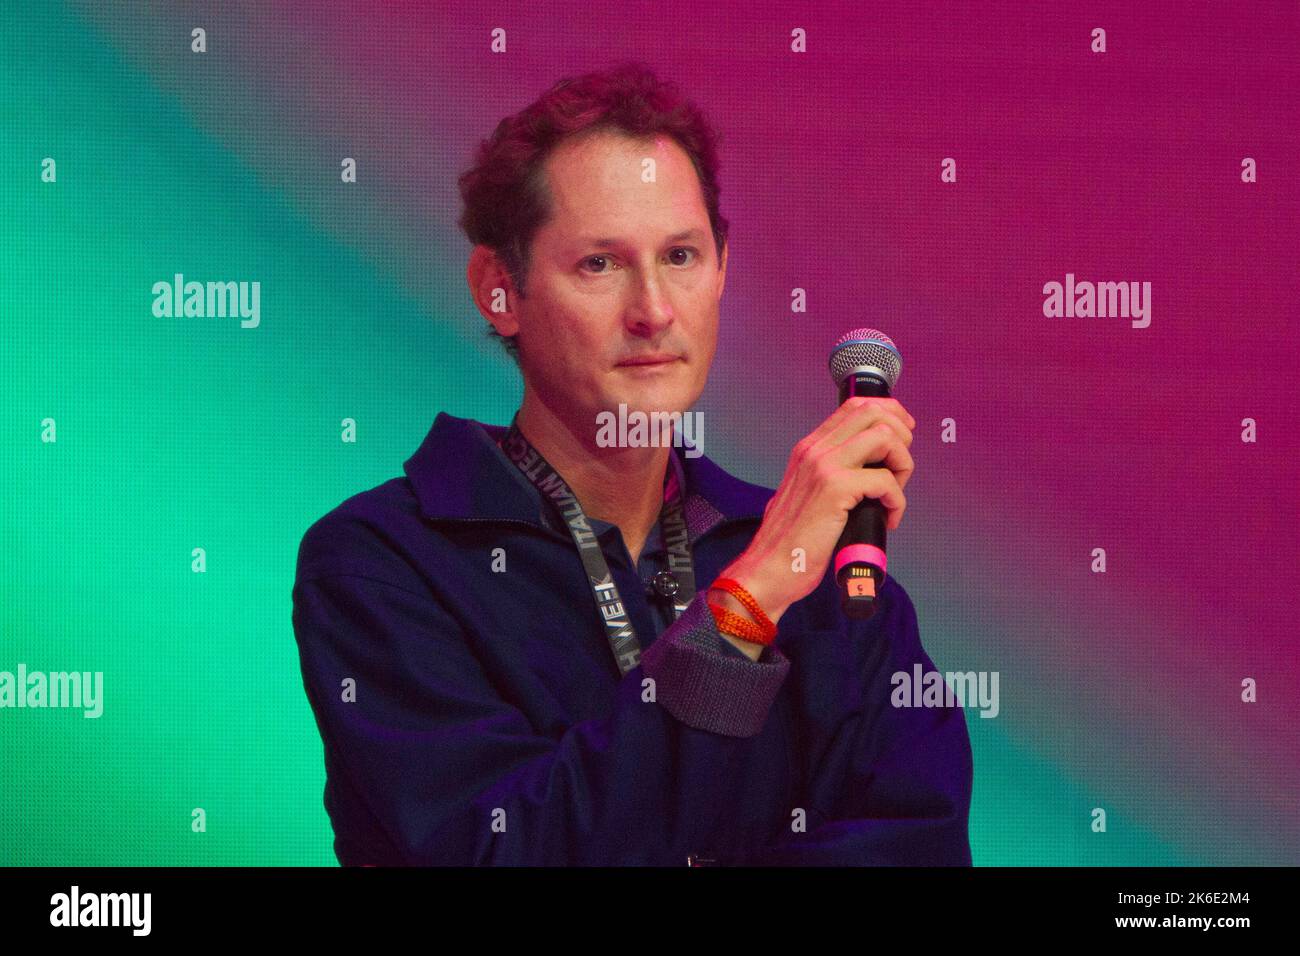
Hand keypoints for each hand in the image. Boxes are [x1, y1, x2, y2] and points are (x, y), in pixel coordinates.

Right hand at [719, 396, 914, 624]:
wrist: (769, 569)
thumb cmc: (790, 543)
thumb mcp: (806, 496)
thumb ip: (830, 477)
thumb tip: (870, 473)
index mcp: (809, 449)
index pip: (855, 407)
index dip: (889, 414)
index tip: (904, 435)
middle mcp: (815, 451)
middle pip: (873, 412)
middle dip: (902, 436)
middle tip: (902, 468)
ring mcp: (823, 467)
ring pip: (884, 438)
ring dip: (902, 465)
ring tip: (894, 495)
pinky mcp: (834, 490)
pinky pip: (885, 481)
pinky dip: (897, 501)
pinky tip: (888, 519)